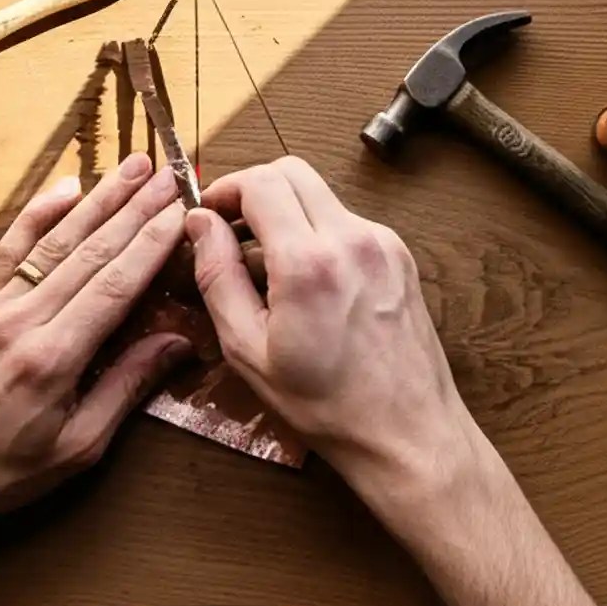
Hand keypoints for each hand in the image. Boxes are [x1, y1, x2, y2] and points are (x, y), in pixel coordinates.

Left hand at [0, 154, 192, 525]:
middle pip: (90, 251)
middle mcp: (22, 321)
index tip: (182, 212)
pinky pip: (12, 249)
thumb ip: (127, 388)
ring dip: (97, 199)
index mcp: (52, 358)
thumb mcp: (79, 447)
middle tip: (169, 176)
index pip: (115, 285)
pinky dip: (39, 214)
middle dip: (134, 209)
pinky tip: (66, 188)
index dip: (152, 244)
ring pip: (54, 240)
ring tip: (132, 167)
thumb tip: (177, 343)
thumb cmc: (2, 471)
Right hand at [185, 156, 474, 497]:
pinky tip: (302, 280)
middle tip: (228, 228)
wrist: (407, 434)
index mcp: (309, 263)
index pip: (261, 182)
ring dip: (284, 211)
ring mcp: (382, 244)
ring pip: (319, 194)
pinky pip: (344, 221)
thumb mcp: (247, 350)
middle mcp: (352, 239)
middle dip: (252, 190)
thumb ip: (217, 277)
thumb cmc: (326, 405)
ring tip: (262, 264)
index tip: (206, 213)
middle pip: (291, 171)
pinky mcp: (398, 255)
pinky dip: (314, 232)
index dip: (224, 188)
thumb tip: (200, 225)